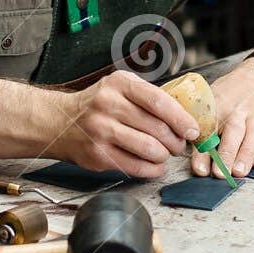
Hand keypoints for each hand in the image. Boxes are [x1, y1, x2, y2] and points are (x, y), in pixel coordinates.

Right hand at [49, 70, 200, 177]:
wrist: (60, 122)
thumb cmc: (98, 104)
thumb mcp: (120, 87)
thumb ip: (148, 96)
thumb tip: (186, 116)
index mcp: (120, 83)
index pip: (159, 101)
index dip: (181, 118)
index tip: (193, 130)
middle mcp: (108, 105)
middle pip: (157, 128)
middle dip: (175, 141)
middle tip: (179, 145)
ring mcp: (101, 131)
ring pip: (149, 149)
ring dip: (164, 156)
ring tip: (165, 154)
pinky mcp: (98, 155)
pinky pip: (136, 166)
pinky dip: (152, 169)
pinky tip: (155, 165)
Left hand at [193, 60, 253, 178]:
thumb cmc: (232, 94)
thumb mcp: (213, 102)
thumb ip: (203, 128)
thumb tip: (197, 161)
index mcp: (220, 104)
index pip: (209, 129)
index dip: (203, 151)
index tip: (200, 169)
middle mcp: (241, 110)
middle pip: (234, 132)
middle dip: (226, 154)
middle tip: (220, 173)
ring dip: (246, 155)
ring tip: (239, 171)